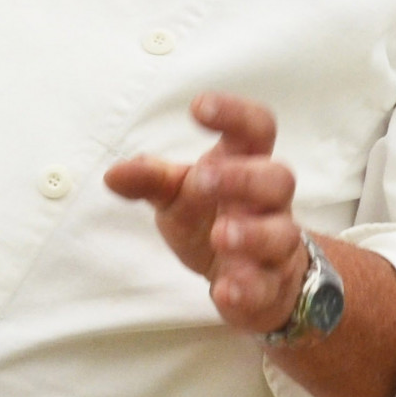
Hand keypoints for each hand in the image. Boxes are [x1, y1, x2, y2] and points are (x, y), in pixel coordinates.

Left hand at [106, 92, 308, 335]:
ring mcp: (276, 244)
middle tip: (202, 181)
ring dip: (252, 234)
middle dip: (243, 178)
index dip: (234, 113)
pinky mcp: (271, 286)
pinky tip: (224, 289)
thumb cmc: (210, 217)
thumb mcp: (176, 194)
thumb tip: (113, 174)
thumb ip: (150, 181)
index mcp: (246, 165)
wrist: (244, 276)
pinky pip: (268, 287)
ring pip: (282, 234)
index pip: (256, 128)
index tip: (198, 107)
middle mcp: (268, 202)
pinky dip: (247, 289)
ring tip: (220, 237)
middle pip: (278, 179)